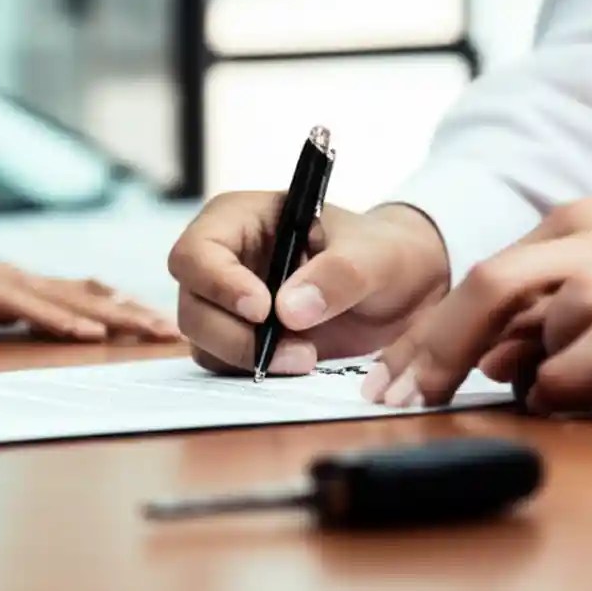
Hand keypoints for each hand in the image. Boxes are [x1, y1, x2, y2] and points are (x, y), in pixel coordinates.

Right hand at [0, 226, 179, 340]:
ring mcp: (16, 286)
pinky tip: (91, 335)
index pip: (92, 295)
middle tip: (172, 333)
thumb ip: (18, 317)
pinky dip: (66, 324)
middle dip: (137, 315)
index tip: (159, 325)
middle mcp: (34, 281)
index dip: (128, 308)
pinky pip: (37, 312)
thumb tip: (43, 334)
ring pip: (77, 304)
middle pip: (98, 297)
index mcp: (35, 284)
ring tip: (149, 332)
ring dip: (117, 319)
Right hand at [168, 192, 450, 374]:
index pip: (197, 252)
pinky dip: (254, 371)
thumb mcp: (374, 254)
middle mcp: (222, 260)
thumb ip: (338, 274)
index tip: (263, 310)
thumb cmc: (381, 253)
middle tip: (298, 352)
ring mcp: (225, 303)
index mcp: (239, 219)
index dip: (219, 283)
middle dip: (236, 337)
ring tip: (307, 358)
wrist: (399, 289)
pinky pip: (225, 363)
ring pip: (203, 340)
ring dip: (248, 359)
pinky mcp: (239, 338)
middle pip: (192, 305)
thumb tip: (289, 311)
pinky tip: (298, 362)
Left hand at [367, 199, 591, 411]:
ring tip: (546, 389)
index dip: (422, 336)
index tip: (383, 383)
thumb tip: (482, 364)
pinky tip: (572, 391)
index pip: (472, 282)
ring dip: (533, 362)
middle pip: (489, 284)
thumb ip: (543, 321)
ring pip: (555, 310)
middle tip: (407, 398)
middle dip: (436, 347)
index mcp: (570, 227)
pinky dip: (577, 372)